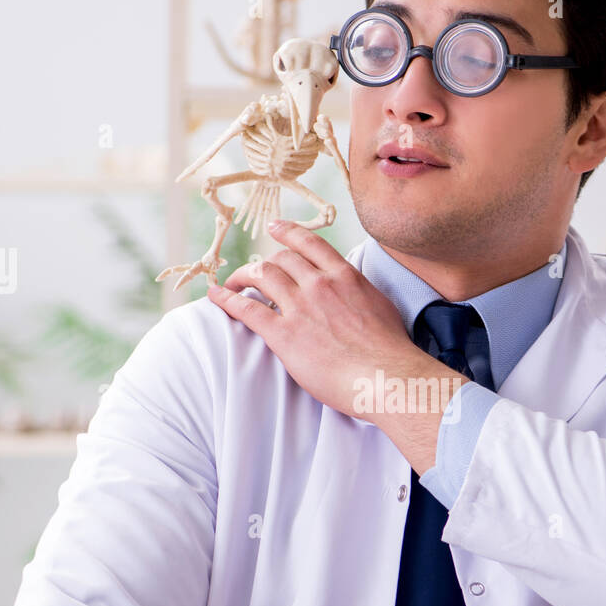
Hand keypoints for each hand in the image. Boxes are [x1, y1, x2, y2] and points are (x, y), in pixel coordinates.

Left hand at [207, 221, 424, 419]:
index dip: (288, 233)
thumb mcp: (381, 305)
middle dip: (264, 262)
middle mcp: (319, 284)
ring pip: (261, 276)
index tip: (275, 228)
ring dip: (242, 276)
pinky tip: (215, 296)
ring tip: (232, 283)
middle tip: (254, 271)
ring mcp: (300, 308)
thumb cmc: (390, 350)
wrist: (384, 377)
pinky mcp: (284, 335)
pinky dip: (226, 299)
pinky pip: (246, 309)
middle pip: (281, 259)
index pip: (310, 243)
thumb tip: (356, 290)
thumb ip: (361, 292)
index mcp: (344, 276)